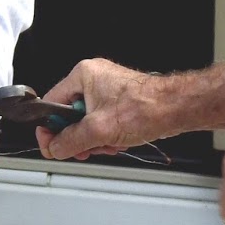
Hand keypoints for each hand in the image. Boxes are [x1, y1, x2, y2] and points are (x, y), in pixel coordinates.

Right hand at [35, 58, 157, 160]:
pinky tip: (117, 141)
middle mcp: (93, 79)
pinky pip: (101, 123)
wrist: (175, 109)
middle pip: (69, 116)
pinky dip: (106, 136)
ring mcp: (107, 91)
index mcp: (83, 75)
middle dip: (77, 137)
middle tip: (83, 149)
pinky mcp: (118, 102)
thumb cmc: (145, 107)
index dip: (49, 128)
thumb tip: (55, 147)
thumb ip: (70, 141)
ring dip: (94, 139)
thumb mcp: (98, 129)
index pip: (51, 103)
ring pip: (86, 123)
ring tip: (108, 144)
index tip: (51, 145)